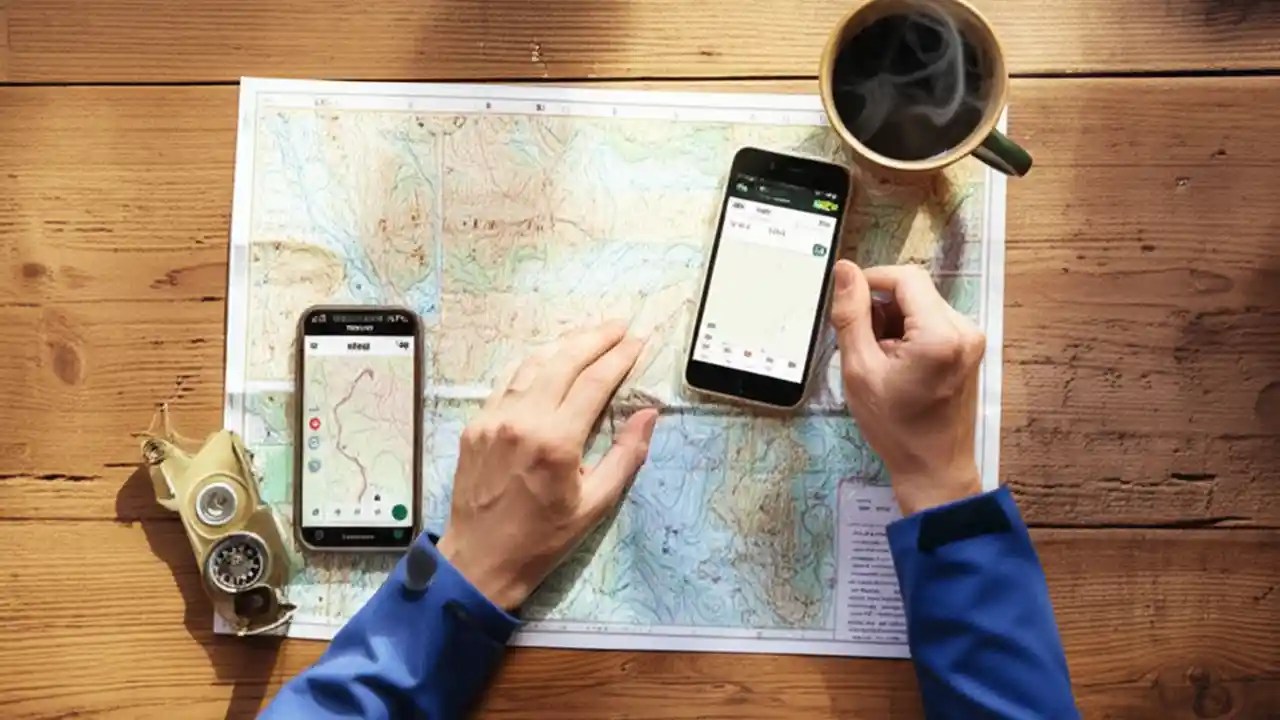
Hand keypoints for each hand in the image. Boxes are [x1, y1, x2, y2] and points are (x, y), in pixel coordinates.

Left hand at [437, 321, 658, 609]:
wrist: (480, 561)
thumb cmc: (543, 540)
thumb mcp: (595, 505)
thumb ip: (626, 455)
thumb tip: (648, 414)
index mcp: (556, 441)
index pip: (595, 382)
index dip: (620, 357)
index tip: (638, 341)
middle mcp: (522, 420)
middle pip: (564, 360)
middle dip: (595, 338)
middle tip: (619, 325)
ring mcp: (493, 419)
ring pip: (532, 364)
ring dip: (563, 345)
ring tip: (589, 336)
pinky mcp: (476, 424)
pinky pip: (507, 382)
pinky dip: (533, 365)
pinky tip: (548, 361)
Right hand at [829, 261, 984, 515]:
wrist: (934, 467)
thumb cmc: (895, 427)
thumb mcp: (860, 369)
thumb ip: (851, 315)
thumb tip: (844, 270)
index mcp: (940, 335)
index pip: (905, 278)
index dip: (872, 280)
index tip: (848, 301)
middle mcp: (964, 330)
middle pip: (915, 291)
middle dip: (882, 308)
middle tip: (861, 343)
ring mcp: (971, 339)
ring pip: (922, 306)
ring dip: (894, 322)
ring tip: (879, 359)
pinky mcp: (969, 349)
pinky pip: (933, 322)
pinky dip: (909, 334)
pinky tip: (897, 364)